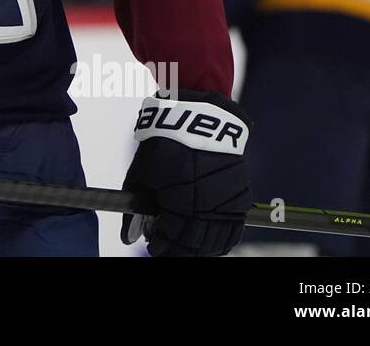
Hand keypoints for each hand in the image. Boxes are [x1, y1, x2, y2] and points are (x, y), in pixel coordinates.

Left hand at [120, 90, 251, 256]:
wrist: (199, 118)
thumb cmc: (164, 143)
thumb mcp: (141, 173)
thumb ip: (135, 208)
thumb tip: (128, 237)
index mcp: (180, 205)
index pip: (171, 241)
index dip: (160, 247)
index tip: (154, 247)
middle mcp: (207, 209)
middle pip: (194, 245)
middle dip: (178, 250)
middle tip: (168, 248)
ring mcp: (227, 205)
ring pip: (216, 242)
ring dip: (200, 248)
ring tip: (188, 247)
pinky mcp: (241, 197)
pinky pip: (234, 230)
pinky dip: (222, 240)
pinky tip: (210, 241)